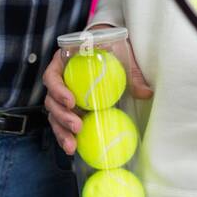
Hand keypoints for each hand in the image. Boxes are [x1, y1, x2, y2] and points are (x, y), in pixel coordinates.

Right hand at [43, 28, 152, 155]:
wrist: (106, 48)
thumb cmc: (110, 49)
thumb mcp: (121, 55)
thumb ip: (132, 73)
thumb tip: (146, 93)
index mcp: (63, 63)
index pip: (52, 76)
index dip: (58, 90)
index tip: (72, 101)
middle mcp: (59, 80)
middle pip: (51, 100)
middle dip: (62, 116)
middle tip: (77, 126)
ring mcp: (61, 97)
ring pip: (53, 115)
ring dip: (61, 131)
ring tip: (72, 145)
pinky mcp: (67, 110)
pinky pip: (61, 124)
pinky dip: (65, 136)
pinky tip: (72, 148)